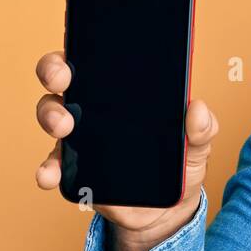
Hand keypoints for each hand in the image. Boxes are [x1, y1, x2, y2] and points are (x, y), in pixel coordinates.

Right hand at [33, 49, 218, 250]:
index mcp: (122, 91)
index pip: (97, 58)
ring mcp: (79, 136)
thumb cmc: (180, 162)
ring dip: (50, 116)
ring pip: (52, 114)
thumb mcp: (197, 144)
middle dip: (54, 71)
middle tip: (63, 80)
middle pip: (62, 78)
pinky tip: (50, 174)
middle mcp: (93, 107)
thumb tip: (198, 109)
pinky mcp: (74, 169)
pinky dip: (48, 168)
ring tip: (63, 128)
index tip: (79, 42)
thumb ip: (202, 127)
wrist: (168, 208)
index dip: (82, 44)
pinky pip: (53, 164)